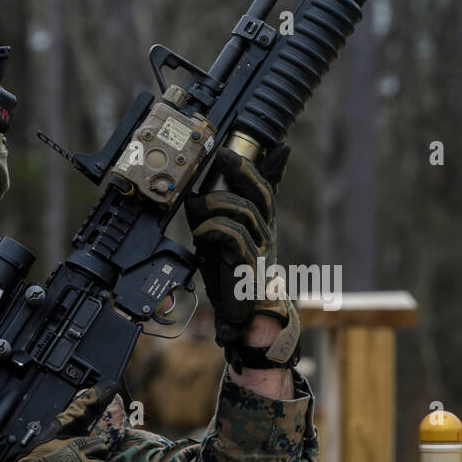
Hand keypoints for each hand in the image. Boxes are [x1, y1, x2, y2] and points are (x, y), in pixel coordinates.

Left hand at [184, 142, 299, 368]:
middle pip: (260, 194)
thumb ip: (224, 213)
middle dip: (242, 170)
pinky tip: (200, 233)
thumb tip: (206, 198)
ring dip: (213, 205)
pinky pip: (232, 234)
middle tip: (221, 157)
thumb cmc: (232, 273)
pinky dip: (211, 228)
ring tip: (195, 209)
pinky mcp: (246, 263)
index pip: (267, 189)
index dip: (262, 167)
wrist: (243, 314)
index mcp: (263, 225)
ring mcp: (259, 248)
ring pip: (242, 211)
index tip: (253, 148)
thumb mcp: (225, 236)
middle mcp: (265, 233)